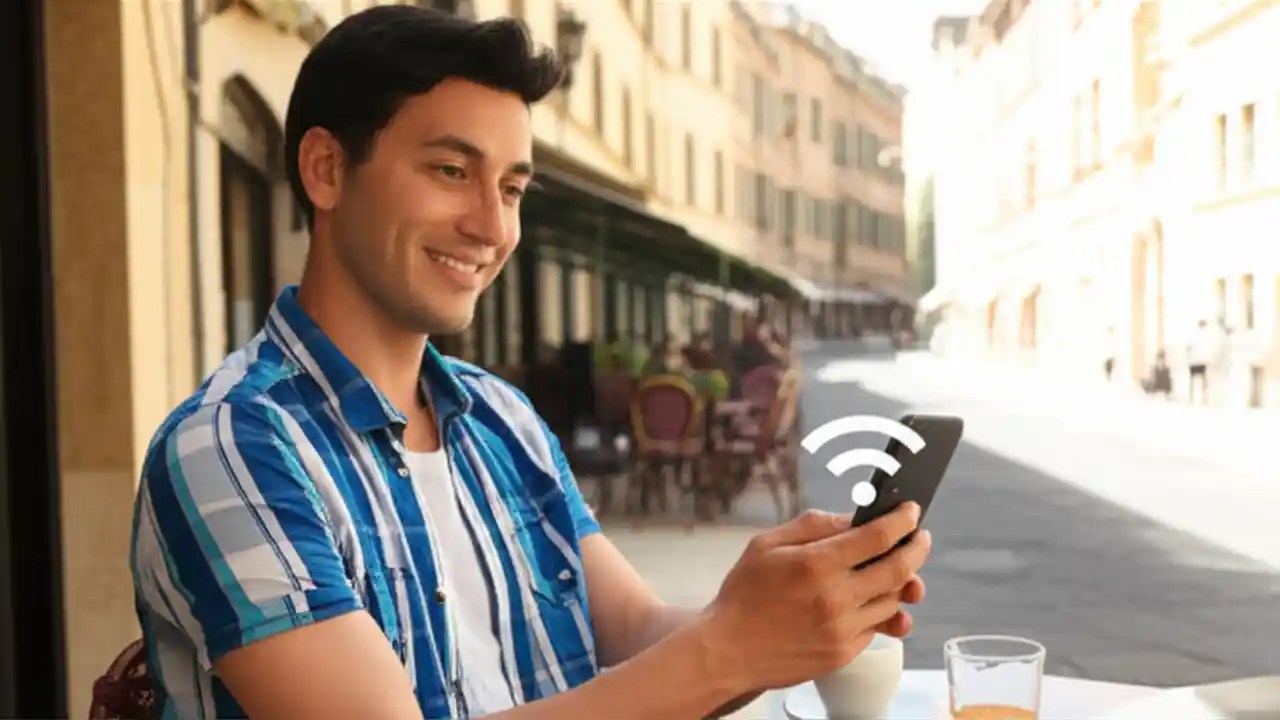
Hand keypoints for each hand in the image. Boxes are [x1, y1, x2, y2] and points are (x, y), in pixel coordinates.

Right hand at [702, 503, 931, 691]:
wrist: (728, 649)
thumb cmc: (744, 592)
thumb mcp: (767, 544)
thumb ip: (814, 526)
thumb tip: (854, 518)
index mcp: (816, 564)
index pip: (878, 536)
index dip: (902, 520)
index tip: (910, 512)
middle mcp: (835, 597)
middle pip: (899, 569)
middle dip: (916, 549)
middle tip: (920, 538)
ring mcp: (842, 629)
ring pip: (893, 601)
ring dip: (901, 581)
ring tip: (895, 568)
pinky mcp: (843, 653)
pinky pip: (876, 627)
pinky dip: (881, 610)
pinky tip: (873, 599)